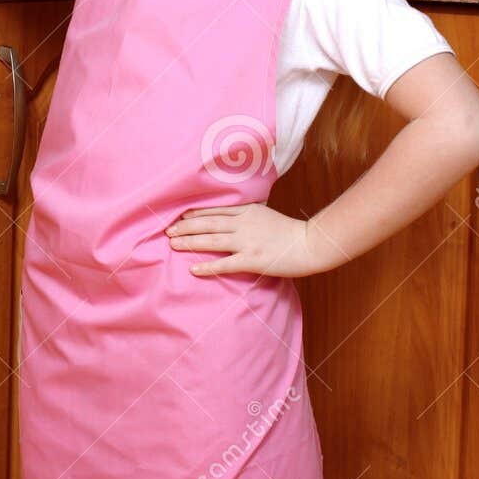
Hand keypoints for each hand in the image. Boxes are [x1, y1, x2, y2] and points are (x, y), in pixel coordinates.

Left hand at [165, 202, 332, 277]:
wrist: (311, 244)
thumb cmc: (290, 231)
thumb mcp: (266, 215)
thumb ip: (247, 214)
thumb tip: (229, 215)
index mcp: (247, 211)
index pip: (214, 210)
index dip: (195, 214)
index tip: (179, 217)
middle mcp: (244, 224)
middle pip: (208, 223)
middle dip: (186, 226)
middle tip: (167, 230)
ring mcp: (248, 242)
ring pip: (212, 240)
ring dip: (190, 241)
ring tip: (172, 244)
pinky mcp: (253, 259)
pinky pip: (226, 263)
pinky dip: (208, 266)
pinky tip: (193, 269)